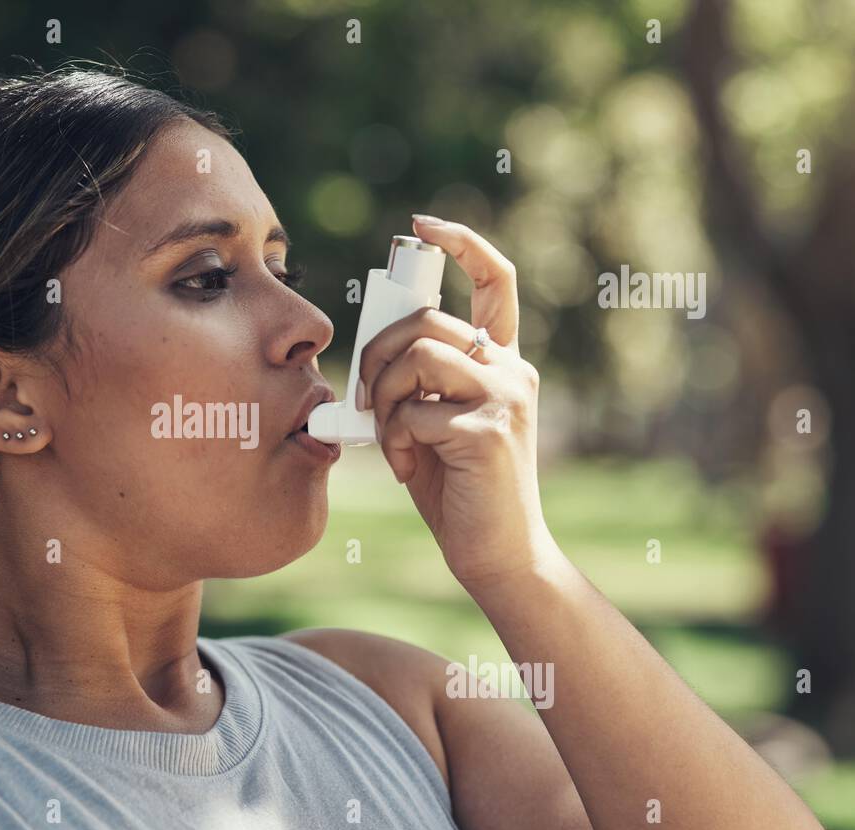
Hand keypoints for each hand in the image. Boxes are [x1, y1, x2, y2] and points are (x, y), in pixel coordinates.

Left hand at [359, 214, 558, 586]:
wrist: (497, 554)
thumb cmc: (458, 490)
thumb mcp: (432, 422)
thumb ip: (415, 383)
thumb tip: (371, 350)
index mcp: (502, 362)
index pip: (496, 280)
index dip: (462, 243)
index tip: (424, 226)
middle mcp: (512, 370)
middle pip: (426, 319)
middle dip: (375, 353)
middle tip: (364, 398)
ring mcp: (505, 398)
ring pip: (418, 355)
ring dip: (383, 397)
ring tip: (388, 437)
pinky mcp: (488, 432)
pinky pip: (414, 412)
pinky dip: (392, 439)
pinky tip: (402, 468)